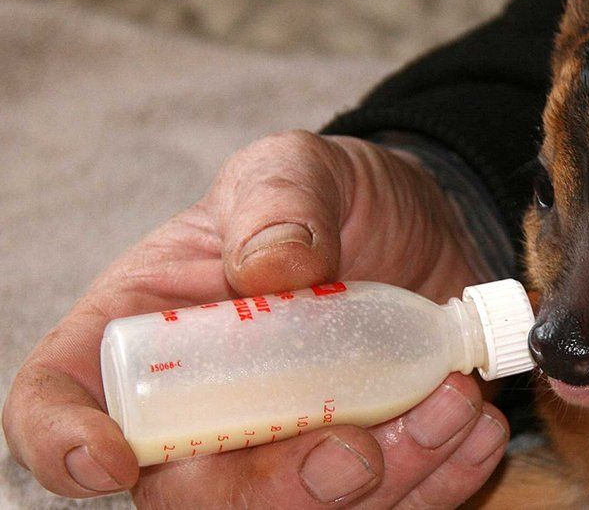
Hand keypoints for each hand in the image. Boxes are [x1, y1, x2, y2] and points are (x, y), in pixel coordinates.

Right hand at [2, 130, 507, 505]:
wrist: (418, 224)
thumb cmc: (333, 197)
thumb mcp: (300, 166)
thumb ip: (279, 200)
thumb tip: (272, 265)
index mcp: (148, 331)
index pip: (61, 399)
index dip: (64, 441)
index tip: (111, 455)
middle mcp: (207, 408)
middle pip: (195, 497)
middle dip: (276, 492)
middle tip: (355, 453)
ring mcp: (288, 446)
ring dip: (387, 484)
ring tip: (452, 406)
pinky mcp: (368, 462)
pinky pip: (394, 505)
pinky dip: (441, 481)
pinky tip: (474, 428)